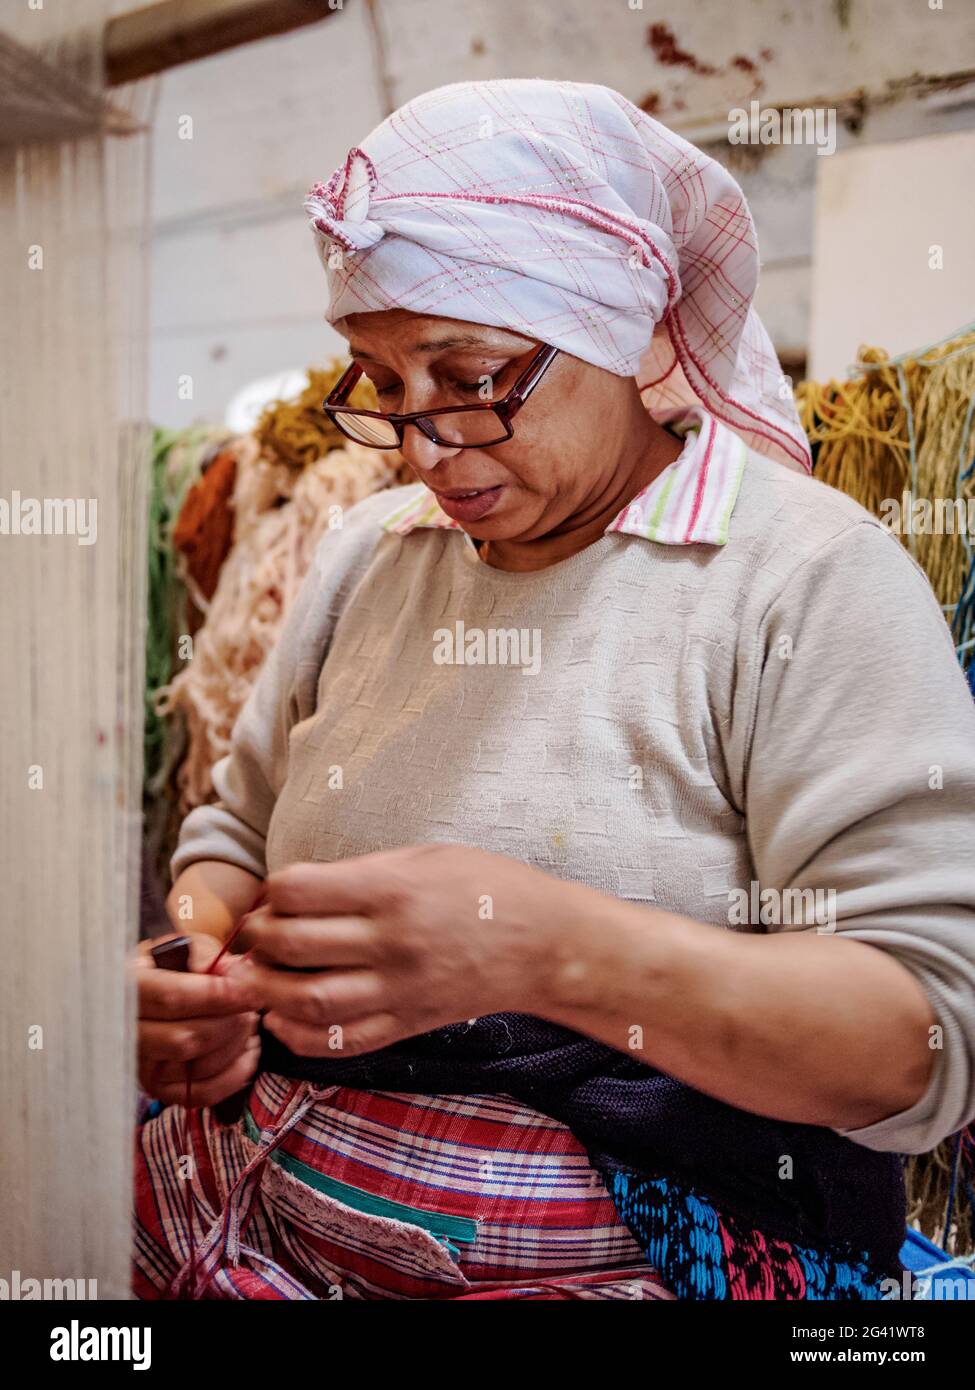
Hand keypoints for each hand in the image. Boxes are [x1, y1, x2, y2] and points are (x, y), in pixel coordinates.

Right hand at [131, 933, 263, 1105]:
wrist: (154, 992)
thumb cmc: (174, 965)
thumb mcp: (186, 947)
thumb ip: (206, 956)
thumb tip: (231, 973)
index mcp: (126, 988)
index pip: (170, 998)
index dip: (215, 996)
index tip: (247, 992)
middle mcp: (126, 1032)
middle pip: (186, 1038)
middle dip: (230, 1022)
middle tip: (251, 1006)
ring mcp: (141, 1065)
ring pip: (198, 1066)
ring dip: (236, 1043)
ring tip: (247, 1021)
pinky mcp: (159, 1088)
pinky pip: (203, 1093)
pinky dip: (235, 1073)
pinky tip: (248, 1048)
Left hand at [242, 844, 575, 1057]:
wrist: (545, 944)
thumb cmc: (486, 888)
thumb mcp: (425, 857)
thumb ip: (361, 872)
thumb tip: (297, 890)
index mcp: (393, 890)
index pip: (299, 892)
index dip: (271, 891)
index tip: (271, 893)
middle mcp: (391, 942)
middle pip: (293, 946)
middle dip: (257, 940)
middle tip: (251, 936)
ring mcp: (398, 990)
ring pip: (308, 1000)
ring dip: (265, 992)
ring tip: (250, 980)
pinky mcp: (407, 1025)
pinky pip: (341, 1040)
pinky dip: (299, 1036)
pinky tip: (281, 1019)